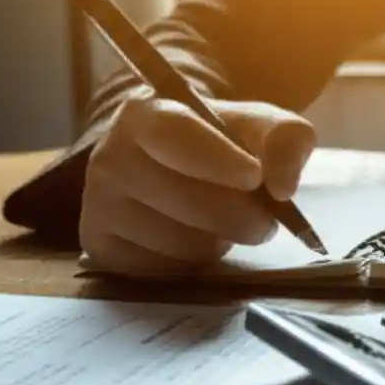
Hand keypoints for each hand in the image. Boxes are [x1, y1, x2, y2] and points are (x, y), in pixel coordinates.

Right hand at [80, 88, 315, 273]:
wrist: (165, 164)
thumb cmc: (215, 142)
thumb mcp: (256, 126)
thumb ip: (285, 140)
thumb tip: (283, 187)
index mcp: (144, 114)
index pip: (174, 135)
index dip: (217, 159)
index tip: (255, 178)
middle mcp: (109, 158)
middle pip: (182, 198)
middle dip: (239, 216)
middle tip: (267, 222)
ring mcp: (98, 206)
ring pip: (176, 242)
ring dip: (217, 242)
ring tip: (225, 225)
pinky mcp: (100, 248)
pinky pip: (162, 270)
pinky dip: (192, 263)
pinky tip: (196, 240)